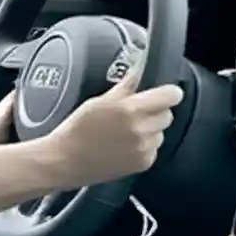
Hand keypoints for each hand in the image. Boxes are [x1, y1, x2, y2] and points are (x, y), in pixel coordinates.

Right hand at [48, 82, 183, 186]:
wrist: (66, 161)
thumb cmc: (77, 130)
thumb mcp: (99, 101)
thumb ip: (125, 87)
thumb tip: (138, 72)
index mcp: (130, 110)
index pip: (169, 96)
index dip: (170, 92)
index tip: (167, 92)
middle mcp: (140, 130)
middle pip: (167, 114)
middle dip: (157, 111)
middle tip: (139, 112)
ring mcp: (143, 148)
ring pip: (161, 132)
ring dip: (151, 129)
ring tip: (128, 131)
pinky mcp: (143, 163)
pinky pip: (154, 148)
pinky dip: (145, 145)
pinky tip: (126, 145)